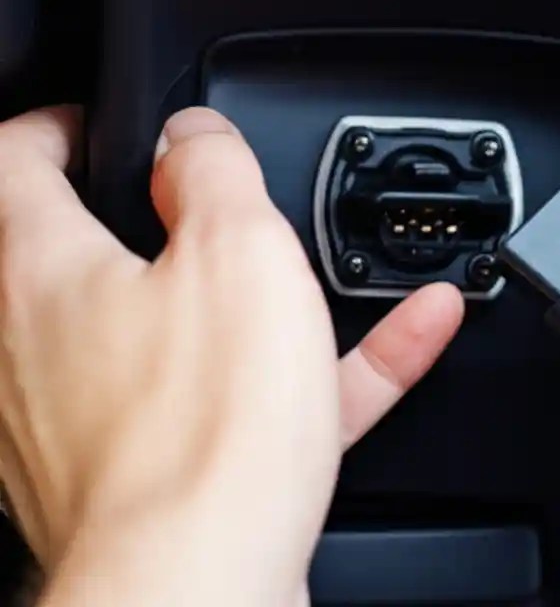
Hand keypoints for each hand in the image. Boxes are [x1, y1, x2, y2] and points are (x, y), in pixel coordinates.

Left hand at [0, 107, 463, 604]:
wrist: (198, 587)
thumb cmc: (202, 434)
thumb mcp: (237, 251)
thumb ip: (212, 170)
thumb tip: (193, 134)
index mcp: (41, 271)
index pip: (11, 162)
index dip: (57, 124)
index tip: (100, 121)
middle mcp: (35, 346)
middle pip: (83, 253)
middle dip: (154, 220)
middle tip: (210, 201)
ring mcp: (78, 422)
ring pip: (172, 334)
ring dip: (249, 299)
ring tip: (325, 276)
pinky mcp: (142, 480)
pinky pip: (231, 403)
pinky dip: (301, 373)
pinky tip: (398, 347)